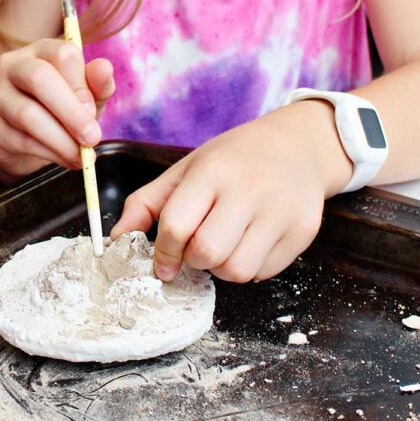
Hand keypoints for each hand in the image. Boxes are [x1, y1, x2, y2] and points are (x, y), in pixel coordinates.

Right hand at [0, 39, 114, 183]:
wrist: (21, 143)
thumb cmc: (59, 111)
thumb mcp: (85, 97)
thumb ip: (97, 84)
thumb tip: (104, 68)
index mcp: (40, 51)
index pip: (62, 54)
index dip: (81, 84)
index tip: (93, 111)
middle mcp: (12, 66)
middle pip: (39, 77)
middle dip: (70, 111)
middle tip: (92, 137)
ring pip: (28, 114)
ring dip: (61, 139)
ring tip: (81, 155)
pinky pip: (21, 140)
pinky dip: (50, 153)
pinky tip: (66, 159)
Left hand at [110, 103, 351, 282]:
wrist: (298, 146)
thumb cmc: (234, 159)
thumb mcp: (188, 168)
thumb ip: (148, 202)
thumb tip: (116, 239)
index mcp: (214, 171)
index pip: (177, 225)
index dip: (163, 251)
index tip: (162, 260)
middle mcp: (250, 190)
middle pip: (207, 253)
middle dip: (193, 260)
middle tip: (196, 247)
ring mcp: (281, 212)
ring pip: (237, 271)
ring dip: (221, 268)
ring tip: (224, 244)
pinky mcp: (303, 232)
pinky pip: (263, 273)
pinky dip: (249, 268)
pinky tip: (249, 242)